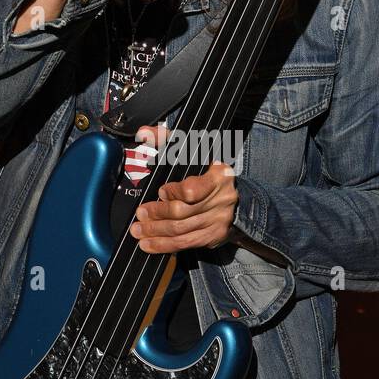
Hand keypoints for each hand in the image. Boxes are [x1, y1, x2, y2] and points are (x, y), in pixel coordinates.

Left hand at [129, 125, 237, 252]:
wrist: (240, 200)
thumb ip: (169, 140)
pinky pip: (185, 244)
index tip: (160, 191)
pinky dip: (164, 246)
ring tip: (139, 231)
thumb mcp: (197, 151)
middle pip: (183, 212)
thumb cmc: (211, 174)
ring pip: (181, 231)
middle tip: (141, 214)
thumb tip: (145, 133)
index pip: (192, 190)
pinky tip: (149, 245)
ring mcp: (217, 222)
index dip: (173, 193)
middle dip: (157, 214)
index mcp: (218, 176)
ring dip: (156, 232)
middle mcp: (220, 201)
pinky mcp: (212, 237)